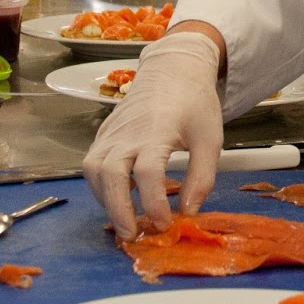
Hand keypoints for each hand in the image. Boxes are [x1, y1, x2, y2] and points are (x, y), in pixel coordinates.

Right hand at [82, 30, 223, 238]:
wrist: (173, 70)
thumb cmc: (194, 103)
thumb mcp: (210, 138)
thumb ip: (202, 177)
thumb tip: (188, 212)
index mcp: (158, 130)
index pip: (147, 172)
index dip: (153, 202)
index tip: (165, 222)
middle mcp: (128, 132)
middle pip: (110, 173)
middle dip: (118, 209)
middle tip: (132, 234)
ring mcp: (112, 132)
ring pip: (93, 169)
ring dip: (104, 199)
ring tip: (124, 220)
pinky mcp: (104, 133)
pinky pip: (92, 163)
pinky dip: (99, 186)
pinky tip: (117, 199)